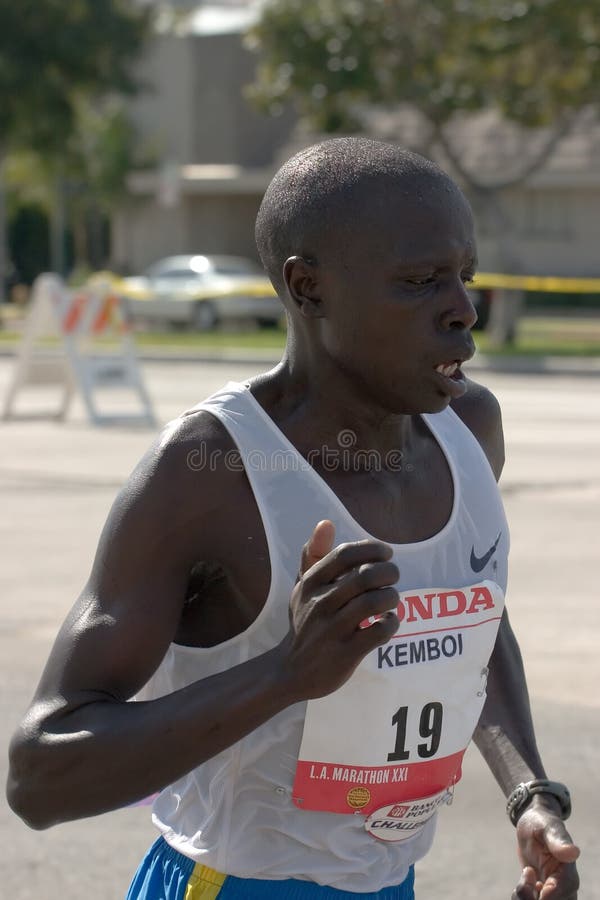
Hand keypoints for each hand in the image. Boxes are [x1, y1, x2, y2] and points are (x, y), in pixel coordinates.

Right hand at [278, 520, 399, 700]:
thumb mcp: (303, 587)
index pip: (345, 554)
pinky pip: (379, 632)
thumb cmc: (304, 621)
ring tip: (391, 599)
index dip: (372, 548)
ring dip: (391, 597)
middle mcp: (320, 604)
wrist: (290, 670)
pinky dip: (391, 623)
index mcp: (311, 583)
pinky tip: (388, 621)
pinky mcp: (346, 654)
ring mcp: (332, 630)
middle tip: (393, 576)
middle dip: (389, 572)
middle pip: (365, 576)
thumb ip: (314, 554)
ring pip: (375, 602)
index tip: (386, 553)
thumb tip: (326, 522)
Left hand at [513, 800, 579, 898]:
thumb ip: (558, 840)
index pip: (562, 893)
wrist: (533, 826)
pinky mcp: (542, 894)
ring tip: (526, 872)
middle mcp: (564, 887)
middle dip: (532, 897)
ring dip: (526, 897)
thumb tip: (573, 852)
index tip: (533, 879)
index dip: (547, 894)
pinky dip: (523, 896)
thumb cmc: (541, 823)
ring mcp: (554, 892)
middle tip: (526, 872)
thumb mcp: (547, 827)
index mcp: (568, 872)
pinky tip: (525, 878)